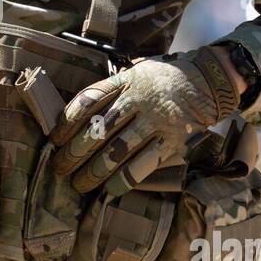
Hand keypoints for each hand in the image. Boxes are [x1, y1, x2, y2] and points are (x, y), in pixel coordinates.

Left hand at [50, 46, 240, 196]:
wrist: (206, 81)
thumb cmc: (161, 79)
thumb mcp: (134, 72)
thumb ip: (110, 90)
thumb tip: (76, 116)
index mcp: (125, 81)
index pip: (88, 101)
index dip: (67, 122)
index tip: (55, 139)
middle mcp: (138, 100)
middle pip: (98, 129)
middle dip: (74, 152)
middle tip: (60, 168)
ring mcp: (156, 121)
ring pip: (117, 150)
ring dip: (94, 171)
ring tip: (80, 184)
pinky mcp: (171, 141)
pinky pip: (143, 164)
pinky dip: (124, 179)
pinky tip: (110, 188)